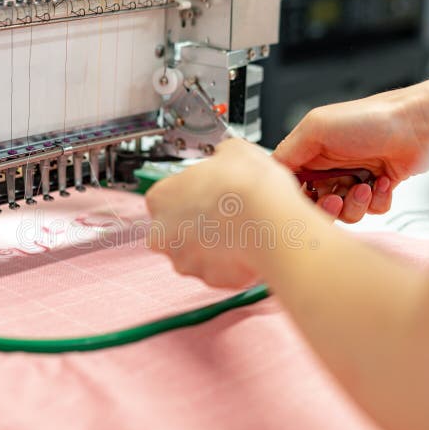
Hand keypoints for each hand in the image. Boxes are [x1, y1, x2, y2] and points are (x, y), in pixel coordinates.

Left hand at [145, 139, 301, 287]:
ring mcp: (184, 260)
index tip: (206, 191)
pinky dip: (230, 262)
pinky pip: (218, 270)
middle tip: (224, 211)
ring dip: (213, 245)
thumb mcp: (232, 150)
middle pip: (175, 229)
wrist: (269, 220)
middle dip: (197, 224)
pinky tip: (246, 246)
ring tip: (239, 228)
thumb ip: (219, 157)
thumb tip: (226, 157)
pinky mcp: (210, 279)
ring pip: (195, 253)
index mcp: (159, 198)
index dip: (190, 192)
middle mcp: (163, 234)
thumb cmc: (246, 187)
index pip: (166, 196)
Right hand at [274, 73, 428, 221]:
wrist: (422, 125)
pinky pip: (370, 211)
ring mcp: (355, 177)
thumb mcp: (318, 127)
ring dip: (355, 204)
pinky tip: (382, 182)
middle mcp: (332, 165)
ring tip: (366, 187)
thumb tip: (270, 171)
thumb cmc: (375, 118)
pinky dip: (377, 201)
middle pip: (317, 204)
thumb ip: (289, 149)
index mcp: (312, 150)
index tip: (307, 199)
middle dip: (328, 206)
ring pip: (344, 212)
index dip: (298, 197)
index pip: (292, 184)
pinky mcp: (379, 188)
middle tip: (337, 199)